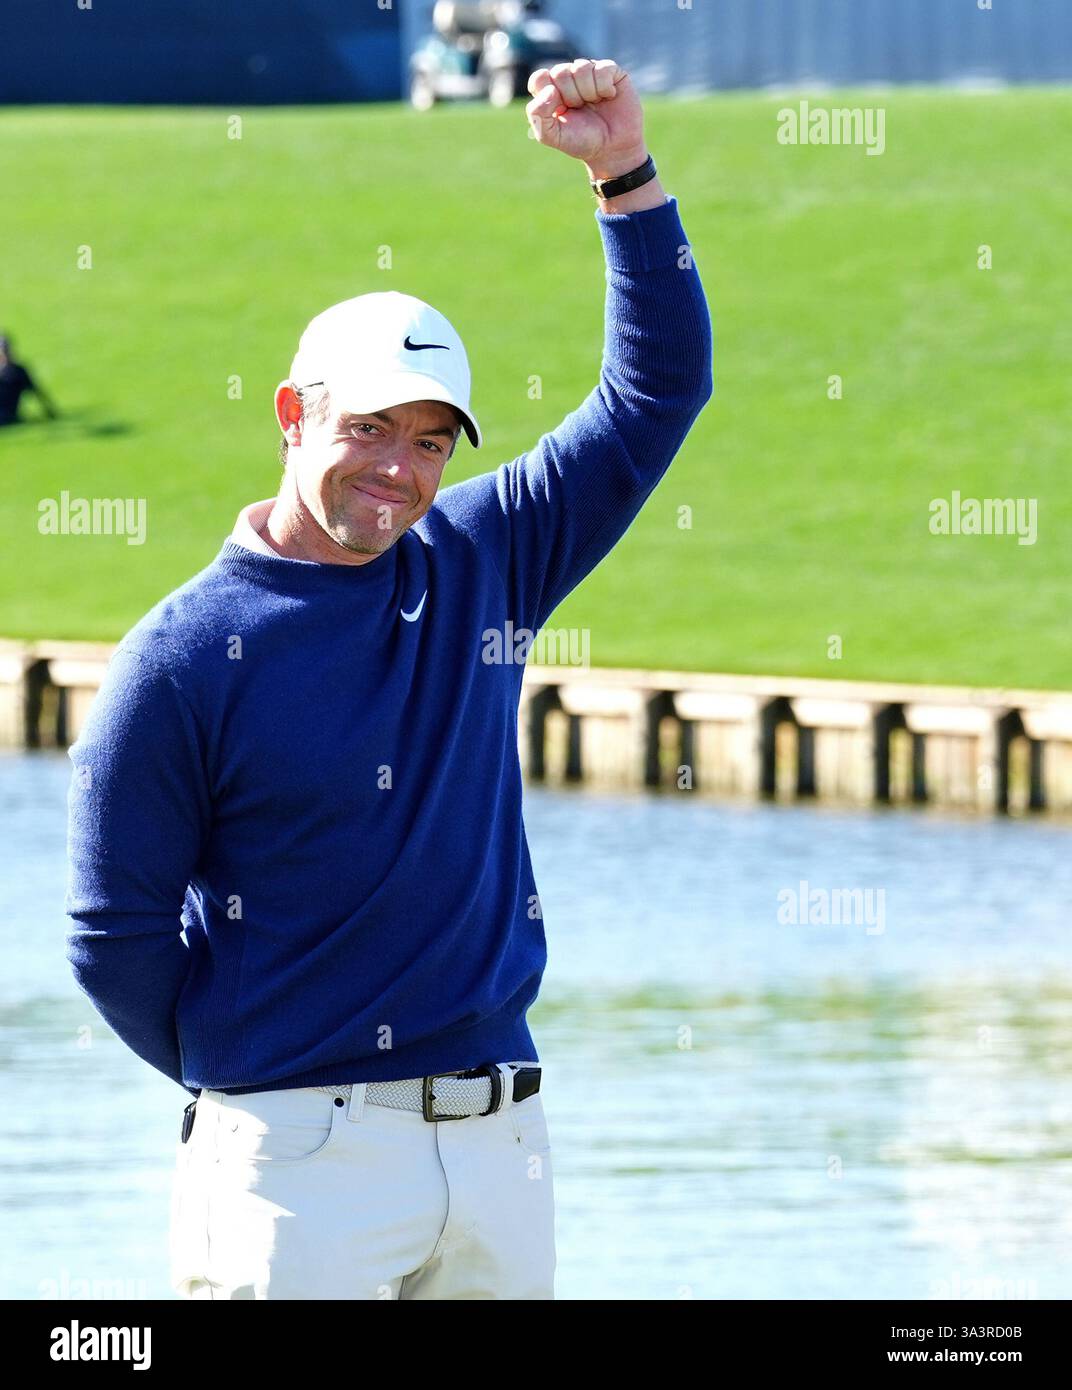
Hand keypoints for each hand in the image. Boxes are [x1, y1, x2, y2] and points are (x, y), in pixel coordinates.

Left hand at [525, 59, 646, 179]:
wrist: (613, 149)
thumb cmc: (582, 141)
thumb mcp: (553, 136)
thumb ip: (538, 115)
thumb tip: (550, 89)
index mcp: (551, 91)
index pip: (539, 78)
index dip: (549, 94)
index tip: (561, 110)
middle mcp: (568, 77)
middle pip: (560, 72)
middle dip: (571, 96)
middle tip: (580, 110)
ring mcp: (589, 71)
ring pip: (581, 67)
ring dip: (588, 92)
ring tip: (595, 104)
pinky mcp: (609, 70)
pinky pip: (602, 69)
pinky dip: (605, 88)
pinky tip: (608, 96)